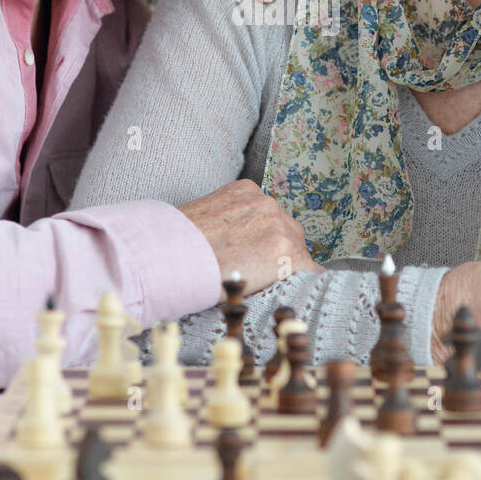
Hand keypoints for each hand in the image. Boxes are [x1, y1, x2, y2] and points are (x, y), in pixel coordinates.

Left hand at [178, 179, 316, 295]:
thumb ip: (278, 281)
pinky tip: (234, 226)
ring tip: (244, 244)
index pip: (311, 266)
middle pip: (297, 239)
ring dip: (269, 229)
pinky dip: (252, 211)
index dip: (300, 275)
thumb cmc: (207, 279)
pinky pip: (260, 201)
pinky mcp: (244, 188)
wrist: (169, 252)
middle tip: (261, 264)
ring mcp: (262, 201)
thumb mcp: (251, 292)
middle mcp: (279, 222)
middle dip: (284, 251)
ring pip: (279, 218)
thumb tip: (289, 278)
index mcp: (286, 253)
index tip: (293, 279)